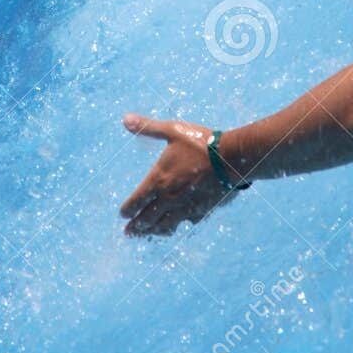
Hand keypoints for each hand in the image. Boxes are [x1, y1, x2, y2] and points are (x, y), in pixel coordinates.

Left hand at [118, 114, 229, 236]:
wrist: (230, 159)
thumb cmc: (199, 143)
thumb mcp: (172, 130)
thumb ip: (148, 127)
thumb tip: (125, 118)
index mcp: (159, 180)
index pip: (137, 200)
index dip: (128, 209)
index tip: (122, 214)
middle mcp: (168, 198)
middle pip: (147, 218)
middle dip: (136, 225)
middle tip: (128, 232)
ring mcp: (185, 207)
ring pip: (164, 225)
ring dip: (153, 230)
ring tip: (146, 233)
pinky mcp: (200, 211)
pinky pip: (184, 222)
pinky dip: (176, 226)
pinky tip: (175, 226)